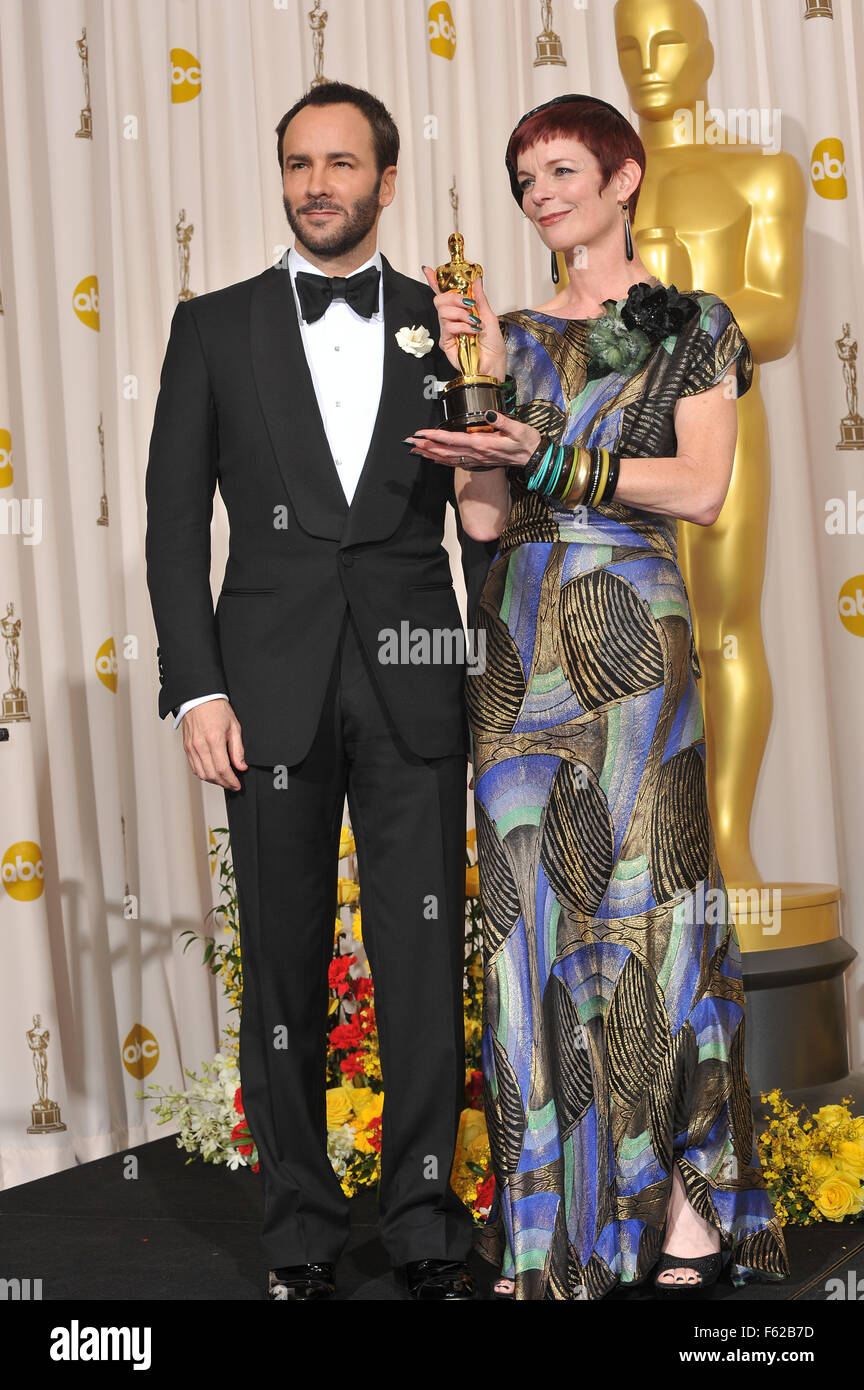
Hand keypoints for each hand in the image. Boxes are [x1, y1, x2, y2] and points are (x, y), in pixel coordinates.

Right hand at [181, 697, 246, 789]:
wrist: (199, 698)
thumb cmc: (217, 709)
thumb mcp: (234, 727)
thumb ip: (238, 749)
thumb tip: (241, 766)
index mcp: (214, 740)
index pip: (222, 769)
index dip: (231, 780)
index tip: (237, 784)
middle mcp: (200, 745)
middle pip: (212, 774)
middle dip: (224, 783)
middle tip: (232, 784)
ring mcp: (191, 748)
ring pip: (201, 774)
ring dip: (213, 781)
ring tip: (223, 780)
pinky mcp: (186, 748)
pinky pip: (194, 767)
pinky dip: (203, 774)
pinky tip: (212, 773)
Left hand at [406, 411, 541, 469]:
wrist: (534, 458)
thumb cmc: (526, 441)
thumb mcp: (518, 428)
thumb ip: (502, 421)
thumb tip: (488, 413)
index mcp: (483, 443)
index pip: (454, 439)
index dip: (436, 436)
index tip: (422, 433)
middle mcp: (476, 454)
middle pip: (446, 451)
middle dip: (426, 446)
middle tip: (410, 442)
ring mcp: (476, 459)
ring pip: (448, 459)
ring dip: (431, 455)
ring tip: (416, 451)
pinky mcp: (478, 461)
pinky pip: (456, 463)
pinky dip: (442, 461)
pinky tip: (433, 459)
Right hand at [422, 266, 505, 380]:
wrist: (493, 363)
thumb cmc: (493, 344)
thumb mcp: (489, 316)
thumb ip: (480, 298)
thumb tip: (476, 279)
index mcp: (461, 311)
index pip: (444, 294)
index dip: (435, 282)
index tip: (428, 270)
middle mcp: (452, 320)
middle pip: (439, 300)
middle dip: (454, 297)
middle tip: (468, 304)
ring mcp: (448, 331)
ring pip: (443, 312)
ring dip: (460, 314)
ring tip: (473, 323)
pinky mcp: (446, 342)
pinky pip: (448, 326)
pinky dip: (461, 326)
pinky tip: (471, 331)